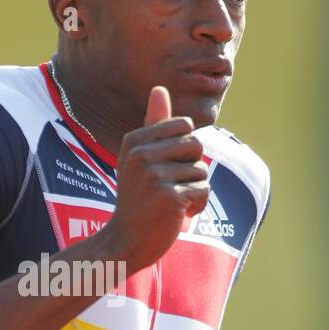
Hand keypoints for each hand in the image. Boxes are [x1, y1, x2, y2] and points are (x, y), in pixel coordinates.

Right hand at [109, 86, 210, 272]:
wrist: (125, 241)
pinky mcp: (169, 197)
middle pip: (196, 144)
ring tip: (172, 202)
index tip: (166, 166)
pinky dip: (197, 205)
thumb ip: (154, 125)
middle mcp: (141, 154)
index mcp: (134, 140)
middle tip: (170, 186)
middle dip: (191, 168)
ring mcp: (154, 175)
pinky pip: (203, 190)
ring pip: (201, 170)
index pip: (184, 125)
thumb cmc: (137, 198)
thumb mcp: (139, 158)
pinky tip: (177, 215)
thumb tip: (159, 88)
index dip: (184, 148)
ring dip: (194, 189)